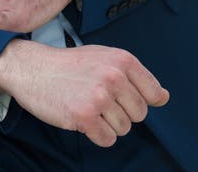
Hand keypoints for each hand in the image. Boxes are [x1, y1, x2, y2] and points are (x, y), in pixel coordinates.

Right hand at [0, 39, 169, 147]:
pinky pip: (107, 140)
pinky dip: (97, 134)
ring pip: (124, 128)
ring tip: (89, 106)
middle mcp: (113, 76)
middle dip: (122, 112)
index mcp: (122, 60)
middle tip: (100, 100)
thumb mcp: (104, 58)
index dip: (141, 100)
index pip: (153, 93)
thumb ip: (134, 75)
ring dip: (108, 123)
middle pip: (139, 114)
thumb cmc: (71, 65)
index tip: (123, 97)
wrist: (34, 69)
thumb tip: (164, 97)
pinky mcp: (84, 116)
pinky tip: (83, 118)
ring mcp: (99, 96)